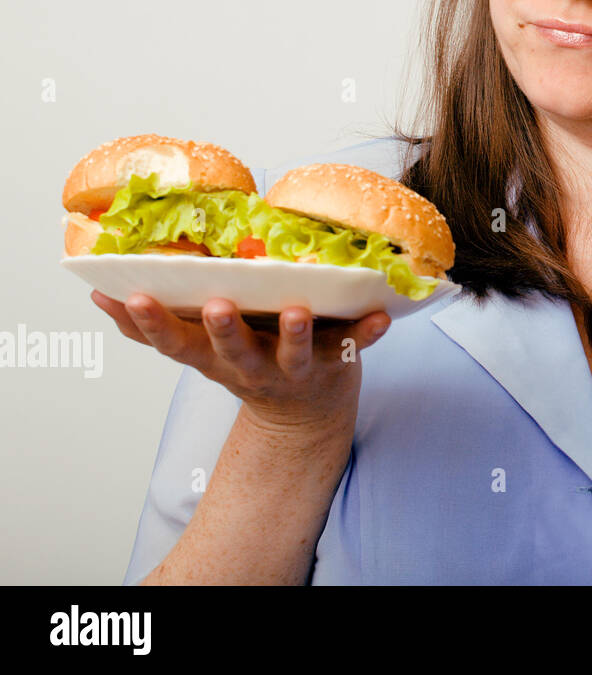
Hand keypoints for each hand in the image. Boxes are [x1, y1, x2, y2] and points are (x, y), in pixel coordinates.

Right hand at [91, 290, 390, 432]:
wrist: (304, 414)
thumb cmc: (244, 360)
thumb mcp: (196, 350)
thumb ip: (155, 324)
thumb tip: (98, 289)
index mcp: (214, 358)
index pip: (175, 343)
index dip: (152, 323)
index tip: (134, 295)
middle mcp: (252, 366)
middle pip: (234, 351)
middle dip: (224, 329)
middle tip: (217, 304)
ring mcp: (296, 368)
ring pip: (294, 353)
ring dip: (294, 333)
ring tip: (295, 311)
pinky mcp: (338, 362)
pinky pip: (356, 347)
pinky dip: (368, 334)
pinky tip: (381, 317)